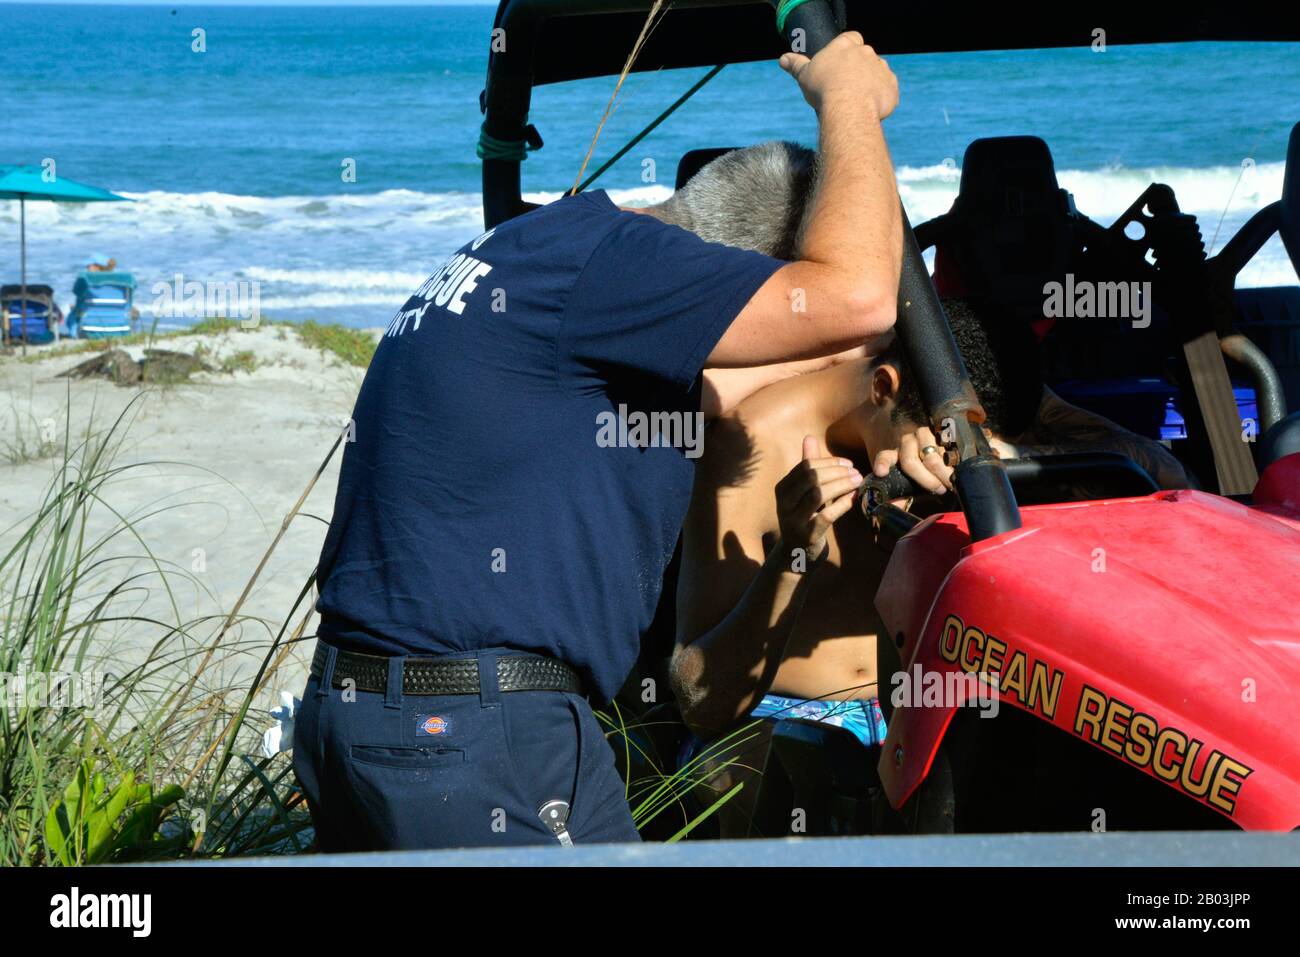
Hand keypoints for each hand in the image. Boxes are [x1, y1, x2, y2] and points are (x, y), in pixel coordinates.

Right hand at [775, 435, 861, 565]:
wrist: (797, 555)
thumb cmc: (804, 518)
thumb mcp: (804, 492)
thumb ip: (807, 466)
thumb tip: (809, 437)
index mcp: (782, 489)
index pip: (805, 467)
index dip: (829, 462)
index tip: (848, 464)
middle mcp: (783, 503)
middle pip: (812, 478)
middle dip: (837, 472)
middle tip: (856, 473)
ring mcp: (793, 520)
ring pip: (818, 495)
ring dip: (841, 485)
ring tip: (858, 482)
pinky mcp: (806, 535)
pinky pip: (826, 515)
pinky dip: (842, 505)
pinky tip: (853, 499)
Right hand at [778, 32, 897, 118]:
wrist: (848, 108)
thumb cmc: (824, 88)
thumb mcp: (805, 75)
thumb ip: (796, 65)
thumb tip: (783, 59)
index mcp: (847, 44)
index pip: (851, 38)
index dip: (846, 50)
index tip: (838, 65)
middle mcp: (867, 52)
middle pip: (864, 57)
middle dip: (857, 70)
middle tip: (844, 88)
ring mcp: (882, 68)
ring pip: (877, 73)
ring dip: (869, 84)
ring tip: (855, 102)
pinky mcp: (891, 86)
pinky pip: (887, 91)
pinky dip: (879, 99)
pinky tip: (867, 109)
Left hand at [871, 423, 952, 493]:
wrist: (941, 454)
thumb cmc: (925, 474)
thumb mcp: (913, 485)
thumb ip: (904, 496)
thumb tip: (897, 507)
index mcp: (895, 455)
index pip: (885, 457)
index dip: (883, 464)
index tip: (881, 472)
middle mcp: (907, 442)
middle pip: (911, 462)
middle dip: (927, 480)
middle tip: (940, 489)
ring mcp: (923, 434)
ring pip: (931, 457)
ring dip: (942, 473)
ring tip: (949, 481)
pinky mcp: (940, 432)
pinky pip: (946, 449)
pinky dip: (952, 463)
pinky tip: (956, 468)